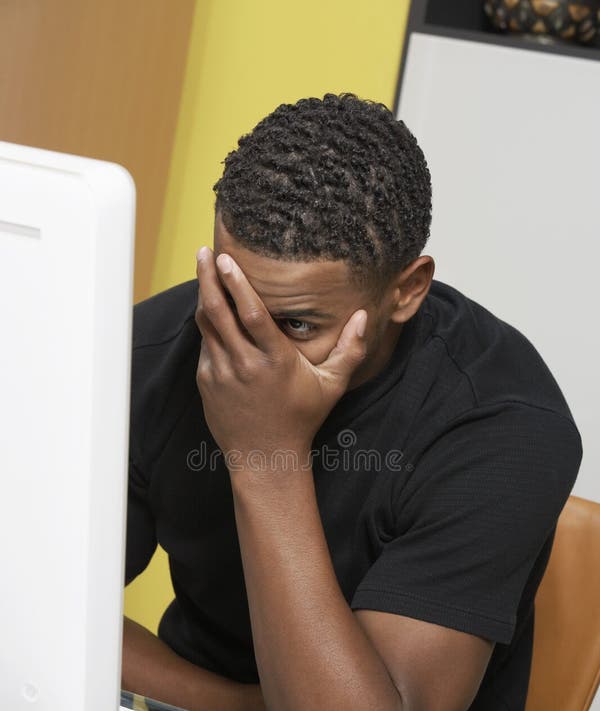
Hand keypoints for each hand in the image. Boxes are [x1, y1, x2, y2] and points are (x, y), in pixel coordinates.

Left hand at [195, 247, 366, 461]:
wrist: (265, 457)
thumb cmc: (301, 419)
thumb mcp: (331, 386)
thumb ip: (349, 350)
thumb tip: (364, 316)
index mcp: (274, 360)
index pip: (251, 314)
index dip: (236, 284)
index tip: (226, 259)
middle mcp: (243, 364)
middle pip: (218, 311)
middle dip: (208, 278)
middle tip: (203, 251)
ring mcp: (220, 373)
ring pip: (206, 325)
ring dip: (204, 296)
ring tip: (205, 271)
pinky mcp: (206, 381)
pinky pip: (204, 344)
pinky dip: (208, 325)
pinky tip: (213, 309)